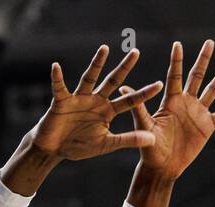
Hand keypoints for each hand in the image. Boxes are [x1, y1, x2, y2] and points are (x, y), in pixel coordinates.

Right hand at [30, 46, 161, 160]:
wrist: (54, 149)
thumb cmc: (79, 146)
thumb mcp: (106, 144)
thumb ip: (128, 140)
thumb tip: (153, 140)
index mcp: (107, 111)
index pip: (129, 101)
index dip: (143, 94)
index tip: (160, 85)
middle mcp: (95, 100)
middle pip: (112, 81)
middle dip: (124, 67)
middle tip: (136, 52)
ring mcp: (79, 99)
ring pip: (89, 78)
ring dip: (96, 64)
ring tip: (105, 48)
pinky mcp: (62, 101)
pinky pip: (59, 87)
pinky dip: (57, 78)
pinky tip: (56, 67)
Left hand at [117, 40, 214, 179]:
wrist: (162, 166)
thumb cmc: (149, 148)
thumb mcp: (143, 126)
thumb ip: (138, 107)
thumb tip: (123, 88)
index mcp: (170, 101)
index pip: (175, 76)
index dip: (177, 60)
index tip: (178, 44)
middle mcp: (185, 103)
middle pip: (197, 76)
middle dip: (203, 60)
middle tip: (210, 42)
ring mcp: (198, 113)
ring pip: (212, 90)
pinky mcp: (207, 126)